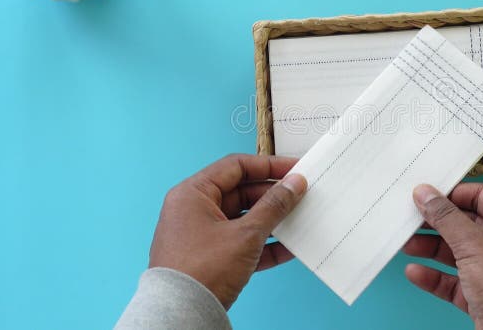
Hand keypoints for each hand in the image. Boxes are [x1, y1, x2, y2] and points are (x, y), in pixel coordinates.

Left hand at [148, 154, 306, 309]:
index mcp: (193, 194)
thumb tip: (293, 184)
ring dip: (271, 220)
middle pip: (241, 192)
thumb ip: (274, 206)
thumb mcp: (245, 233)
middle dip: (273, 196)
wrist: (182, 315)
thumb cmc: (200, 271)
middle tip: (300, 195)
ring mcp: (201, 235)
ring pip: (243, 218)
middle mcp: (193, 210)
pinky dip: (263, 244)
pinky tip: (288, 247)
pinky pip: (241, 243)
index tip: (293, 169)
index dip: (268, 166)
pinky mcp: (210, 258)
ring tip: (298, 219)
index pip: (236, 167)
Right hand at [404, 183, 482, 329]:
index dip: (454, 195)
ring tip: (407, 244)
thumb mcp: (474, 242)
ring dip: (433, 249)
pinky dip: (437, 276)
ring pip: (461, 254)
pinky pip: (458, 282)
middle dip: (439, 225)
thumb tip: (426, 193)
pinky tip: (416, 272)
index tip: (428, 194)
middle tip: (412, 218)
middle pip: (470, 226)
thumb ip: (446, 217)